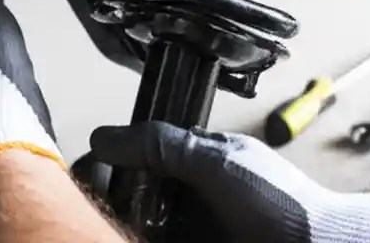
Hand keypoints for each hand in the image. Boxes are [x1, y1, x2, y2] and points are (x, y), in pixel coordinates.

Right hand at [91, 122, 369, 242]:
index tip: (92, 167)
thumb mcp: (218, 163)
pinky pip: (141, 239)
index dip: (108, 158)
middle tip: (99, 198)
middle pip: (123, 190)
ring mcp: (183, 229)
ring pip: (128, 220)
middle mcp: (183, 195)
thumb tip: (103, 137)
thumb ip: (163, 146)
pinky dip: (127, 236)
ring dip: (111, 218)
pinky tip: (117, 233)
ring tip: (102, 220)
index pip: (134, 153)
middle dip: (103, 191)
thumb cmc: (277, 202)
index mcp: (193, 161)